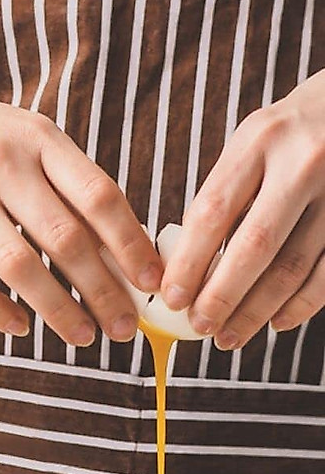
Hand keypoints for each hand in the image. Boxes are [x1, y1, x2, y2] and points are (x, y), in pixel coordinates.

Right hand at [0, 55, 160, 345]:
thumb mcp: (19, 133)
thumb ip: (60, 179)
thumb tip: (114, 243)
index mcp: (38, 138)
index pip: (99, 197)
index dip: (131, 245)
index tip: (154, 283)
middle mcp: (2, 164)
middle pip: (66, 239)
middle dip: (104, 290)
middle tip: (126, 327)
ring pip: (18, 265)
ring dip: (57, 308)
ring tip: (82, 335)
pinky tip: (18, 328)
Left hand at [161, 71, 324, 349]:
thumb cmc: (288, 137)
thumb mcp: (249, 148)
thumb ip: (220, 199)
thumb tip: (181, 271)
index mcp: (259, 142)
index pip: (213, 213)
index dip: (188, 264)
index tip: (170, 299)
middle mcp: (302, 162)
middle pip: (255, 245)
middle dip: (221, 296)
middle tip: (199, 326)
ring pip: (293, 266)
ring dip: (256, 310)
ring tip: (228, 336)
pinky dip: (301, 304)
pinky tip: (276, 322)